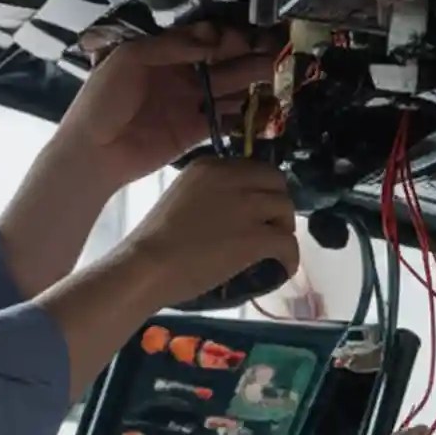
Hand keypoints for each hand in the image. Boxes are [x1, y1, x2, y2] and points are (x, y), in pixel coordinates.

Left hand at [54, 22, 280, 188]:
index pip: (204, 40)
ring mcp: (189, 103)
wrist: (92, 152)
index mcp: (163, 54)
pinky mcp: (194, 131)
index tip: (249, 38)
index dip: (228, 38)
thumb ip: (168, 46)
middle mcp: (180, 76)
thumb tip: (211, 37)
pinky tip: (264, 108)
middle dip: (249, 58)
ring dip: (253, 84)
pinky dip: (244, 116)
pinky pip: (225, 120)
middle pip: (222, 63)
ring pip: (229, 90)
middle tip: (277, 56)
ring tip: (278, 78)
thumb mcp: (128, 60)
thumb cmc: (100, 101)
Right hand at [119, 156, 299, 309]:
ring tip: (272, 249)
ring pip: (285, 209)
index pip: (252, 168)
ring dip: (283, 230)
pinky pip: (287, 243)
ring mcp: (245, 206)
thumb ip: (209, 195)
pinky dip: (289, 258)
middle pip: (276, 181)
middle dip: (277, 204)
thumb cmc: (152, 241)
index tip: (256, 209)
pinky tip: (280, 269)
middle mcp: (230, 177)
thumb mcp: (180, 197)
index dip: (259, 190)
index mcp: (209, 165)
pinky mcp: (254, 236)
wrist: (146, 266)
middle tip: (269, 227)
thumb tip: (233, 213)